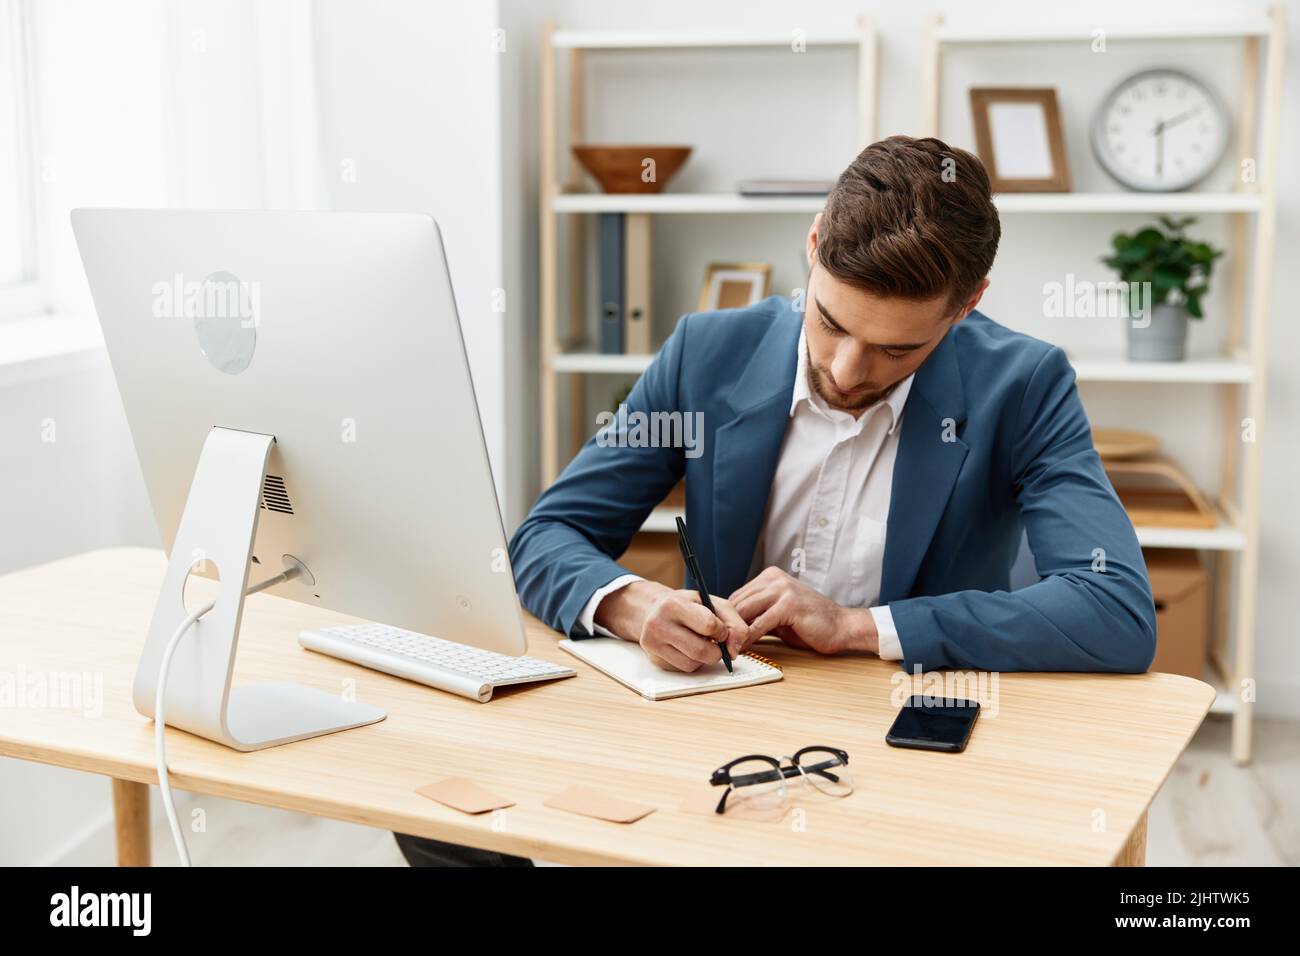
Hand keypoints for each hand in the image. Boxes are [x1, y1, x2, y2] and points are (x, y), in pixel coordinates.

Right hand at [595, 579, 747, 672]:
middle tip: (716, 644)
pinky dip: (694, 662)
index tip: (720, 629)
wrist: (655, 609)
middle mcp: (658, 624)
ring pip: (692, 664)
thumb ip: (734, 623)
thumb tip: (734, 651)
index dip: (721, 631)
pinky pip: (684, 669)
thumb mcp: (713, 603)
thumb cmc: (689, 605)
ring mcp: (653, 644)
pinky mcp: (655, 660)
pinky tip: (688, 649)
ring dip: (705, 658)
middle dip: (716, 651)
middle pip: (700, 651)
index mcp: (674, 604)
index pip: (708, 625)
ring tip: (700, 643)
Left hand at [729, 567, 877, 655]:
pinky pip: (760, 623)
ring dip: (734, 633)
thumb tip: (729, 627)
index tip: (716, 634)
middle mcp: (774, 579)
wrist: (841, 626)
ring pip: (746, 612)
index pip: (737, 596)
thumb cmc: (809, 624)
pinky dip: (748, 637)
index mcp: (770, 577)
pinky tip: (742, 648)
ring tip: (727, 649)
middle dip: (726, 626)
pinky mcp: (789, 604)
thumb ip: (756, 615)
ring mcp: (782, 589)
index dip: (725, 617)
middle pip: (738, 603)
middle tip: (716, 645)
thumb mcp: (777, 615)